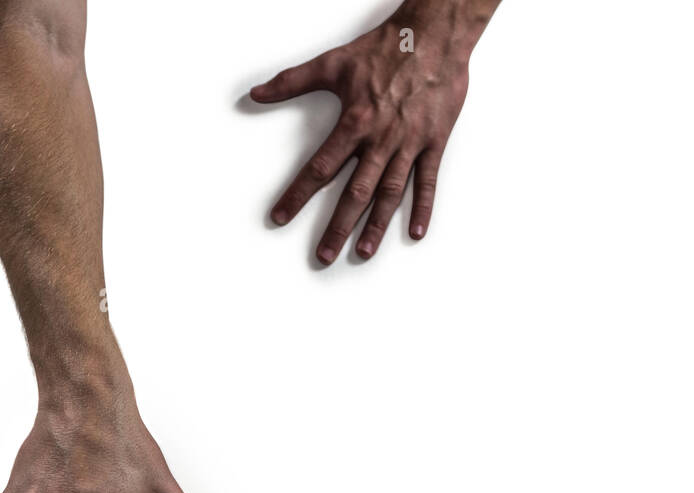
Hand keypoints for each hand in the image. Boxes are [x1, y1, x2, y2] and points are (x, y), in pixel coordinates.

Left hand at [250, 0, 497, 262]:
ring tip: (364, 252)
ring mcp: (409, 144)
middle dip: (338, 227)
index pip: (319, 168)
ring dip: (376, 226)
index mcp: (354, 123)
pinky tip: (416, 231)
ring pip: (390, 194)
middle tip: (324, 255)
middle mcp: (381, 139)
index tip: (281, 217)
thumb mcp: (333, 63)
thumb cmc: (386, 48)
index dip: (297, 195)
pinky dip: (423, 207)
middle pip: (354, 193)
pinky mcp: (434, 142)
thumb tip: (258, 92)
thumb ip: (292, 81)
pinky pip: (427, 181)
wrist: (435, 35)